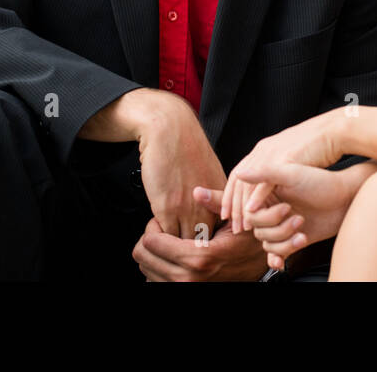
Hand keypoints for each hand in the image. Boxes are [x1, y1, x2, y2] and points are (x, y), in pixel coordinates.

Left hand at [131, 213, 268, 281]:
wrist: (260, 268)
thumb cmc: (250, 242)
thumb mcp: (238, 218)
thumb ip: (216, 202)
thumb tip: (197, 191)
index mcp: (199, 257)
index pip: (151, 243)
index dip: (153, 228)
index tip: (163, 221)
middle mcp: (189, 278)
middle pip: (143, 257)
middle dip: (149, 240)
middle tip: (162, 231)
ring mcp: (186, 288)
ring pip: (146, 270)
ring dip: (153, 254)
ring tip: (169, 244)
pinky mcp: (185, 292)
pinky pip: (155, 281)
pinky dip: (158, 268)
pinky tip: (172, 257)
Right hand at [136, 93, 227, 239]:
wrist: (169, 129)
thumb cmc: (185, 145)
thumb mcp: (209, 169)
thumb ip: (211, 192)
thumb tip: (208, 209)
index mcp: (221, 196)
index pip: (221, 230)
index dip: (208, 237)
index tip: (198, 238)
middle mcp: (208, 205)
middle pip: (205, 241)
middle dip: (193, 247)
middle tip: (180, 246)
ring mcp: (189, 209)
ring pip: (185, 243)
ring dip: (174, 243)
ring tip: (165, 239)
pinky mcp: (168, 208)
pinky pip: (166, 235)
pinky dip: (160, 235)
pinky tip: (155, 227)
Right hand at [198, 163, 353, 270]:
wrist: (345, 199)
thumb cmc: (320, 182)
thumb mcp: (292, 173)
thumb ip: (265, 174)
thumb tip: (241, 173)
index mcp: (265, 191)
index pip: (248, 209)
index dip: (258, 213)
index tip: (277, 210)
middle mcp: (270, 208)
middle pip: (256, 228)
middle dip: (276, 226)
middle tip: (297, 217)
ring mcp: (280, 224)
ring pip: (267, 242)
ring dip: (284, 240)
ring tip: (302, 229)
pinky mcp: (290, 238)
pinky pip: (276, 253)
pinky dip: (281, 255)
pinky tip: (289, 253)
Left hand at [219, 109, 344, 236]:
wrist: (333, 132)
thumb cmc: (316, 146)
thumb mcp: (289, 155)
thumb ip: (275, 166)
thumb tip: (269, 184)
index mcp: (262, 149)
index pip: (237, 174)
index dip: (230, 195)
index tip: (227, 214)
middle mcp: (263, 151)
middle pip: (238, 181)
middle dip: (232, 206)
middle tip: (232, 226)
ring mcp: (272, 154)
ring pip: (248, 183)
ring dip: (242, 207)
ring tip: (242, 226)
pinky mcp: (284, 160)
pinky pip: (266, 181)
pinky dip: (256, 197)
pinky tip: (253, 211)